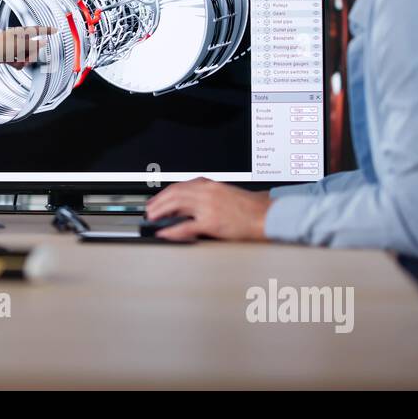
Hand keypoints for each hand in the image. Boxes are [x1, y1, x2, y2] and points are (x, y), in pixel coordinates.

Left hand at [0, 26, 54, 68]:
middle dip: (30, 55)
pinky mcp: (9, 56)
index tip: (56, 30)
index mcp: (20, 32)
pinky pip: (19, 62)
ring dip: (22, 61)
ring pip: (26, 57)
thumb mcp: (18, 45)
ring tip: (14, 61)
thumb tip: (44, 42)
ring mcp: (13, 48)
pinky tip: (9, 63)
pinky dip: (16, 64)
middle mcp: (18, 39)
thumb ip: (33, 45)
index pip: (37, 30)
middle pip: (33, 48)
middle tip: (24, 57)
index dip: (47, 30)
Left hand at [145, 178, 271, 241]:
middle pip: (174, 193)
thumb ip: (208, 196)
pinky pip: (185, 226)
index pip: (181, 186)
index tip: (157, 200)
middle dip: (158, 202)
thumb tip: (190, 205)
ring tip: (153, 219)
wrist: (267, 215)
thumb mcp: (226, 194)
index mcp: (211, 185)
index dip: (165, 193)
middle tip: (150, 210)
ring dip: (160, 211)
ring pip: (176, 205)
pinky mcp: (212, 223)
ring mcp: (208, 207)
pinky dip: (171, 230)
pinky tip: (165, 233)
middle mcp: (207, 193)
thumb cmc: (251, 208)